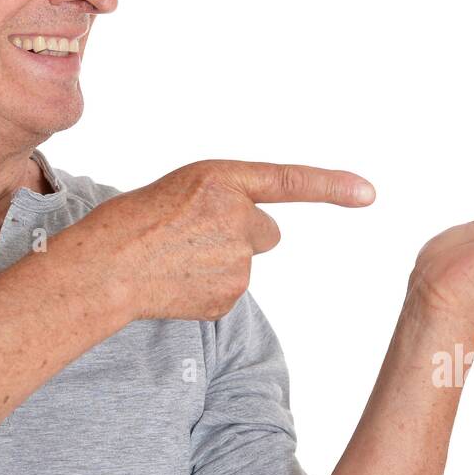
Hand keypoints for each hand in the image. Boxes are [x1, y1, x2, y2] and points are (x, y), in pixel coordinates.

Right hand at [71, 160, 374, 320]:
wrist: (105, 267)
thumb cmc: (133, 222)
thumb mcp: (182, 190)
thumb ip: (226, 200)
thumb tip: (262, 235)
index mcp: (222, 178)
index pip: (290, 181)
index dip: (333, 186)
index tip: (368, 193)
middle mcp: (238, 217)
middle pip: (263, 231)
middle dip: (239, 234)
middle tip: (190, 236)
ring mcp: (236, 261)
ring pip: (243, 262)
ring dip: (217, 261)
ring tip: (175, 258)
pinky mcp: (229, 296)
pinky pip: (229, 290)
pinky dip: (207, 288)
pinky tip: (177, 281)